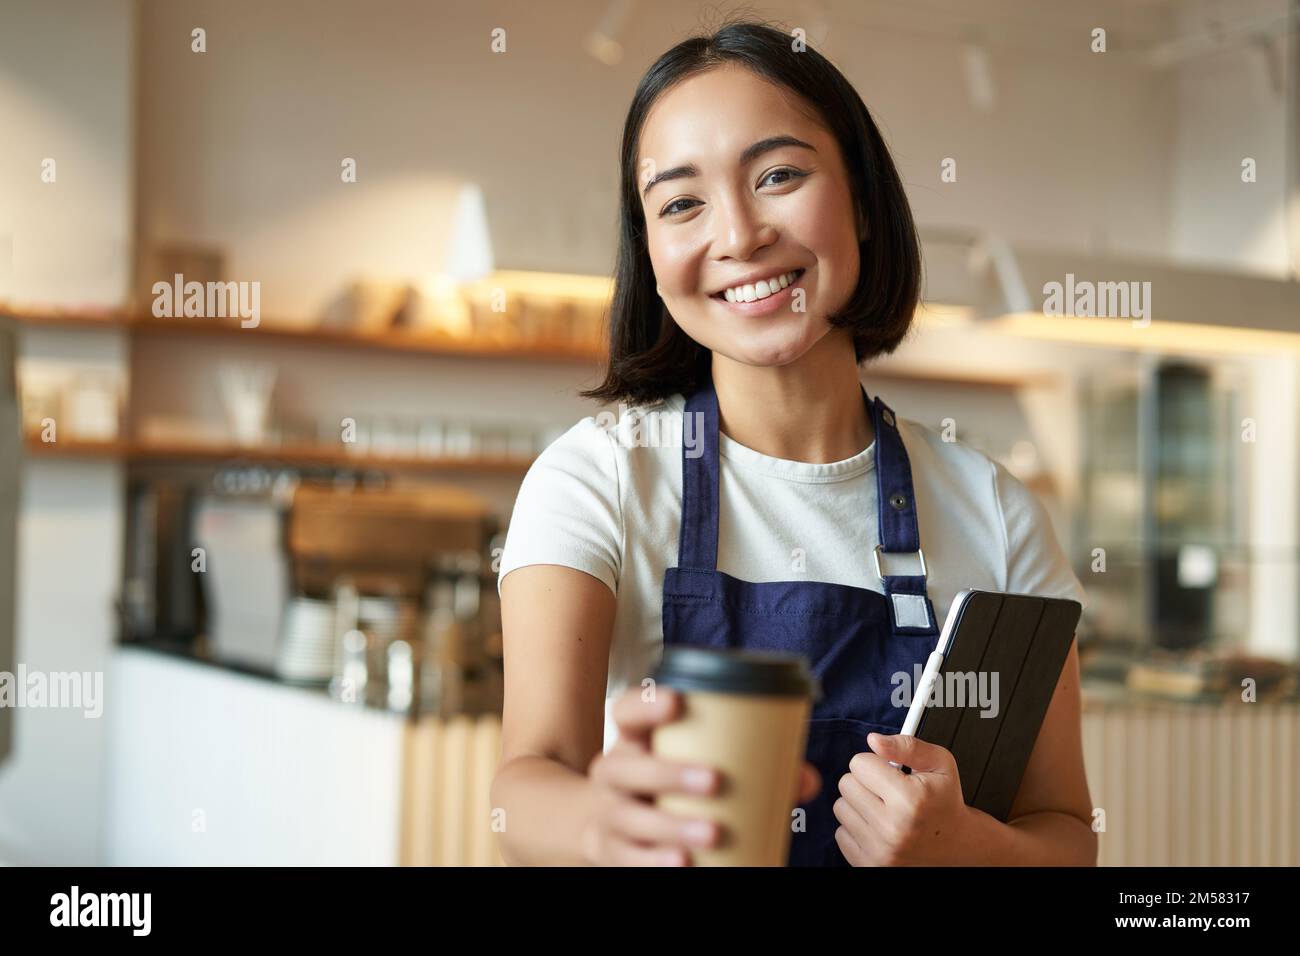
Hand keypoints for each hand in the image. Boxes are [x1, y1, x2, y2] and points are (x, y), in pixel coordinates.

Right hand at [581, 685, 821, 865]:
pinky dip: (654, 863)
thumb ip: (751, 767)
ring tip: (713, 833)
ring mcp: (610, 815)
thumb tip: (806, 779)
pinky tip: (682, 865)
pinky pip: (629, 858)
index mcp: (633, 741)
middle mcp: (613, 774)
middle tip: (715, 781)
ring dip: (672, 826)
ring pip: (630, 818)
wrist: (611, 826)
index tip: (676, 701)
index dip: (645, 705)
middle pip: (627, 768)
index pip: (626, 712)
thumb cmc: (668, 786)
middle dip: (669, 773)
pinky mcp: (613, 851)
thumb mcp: (692, 765)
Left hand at [833, 732, 970, 865]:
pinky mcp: (868, 865)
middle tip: (887, 791)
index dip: (875, 763)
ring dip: (858, 804)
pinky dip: (856, 828)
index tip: (890, 772)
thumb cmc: (944, 801)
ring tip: (883, 809)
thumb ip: (907, 745)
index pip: (858, 763)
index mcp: (911, 800)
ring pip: (840, 807)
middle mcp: (893, 828)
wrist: (954, 845)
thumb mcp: (939, 764)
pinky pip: (840, 833)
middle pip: (845, 784)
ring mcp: (880, 851)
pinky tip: (878, 827)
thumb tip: (874, 741)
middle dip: (865, 782)